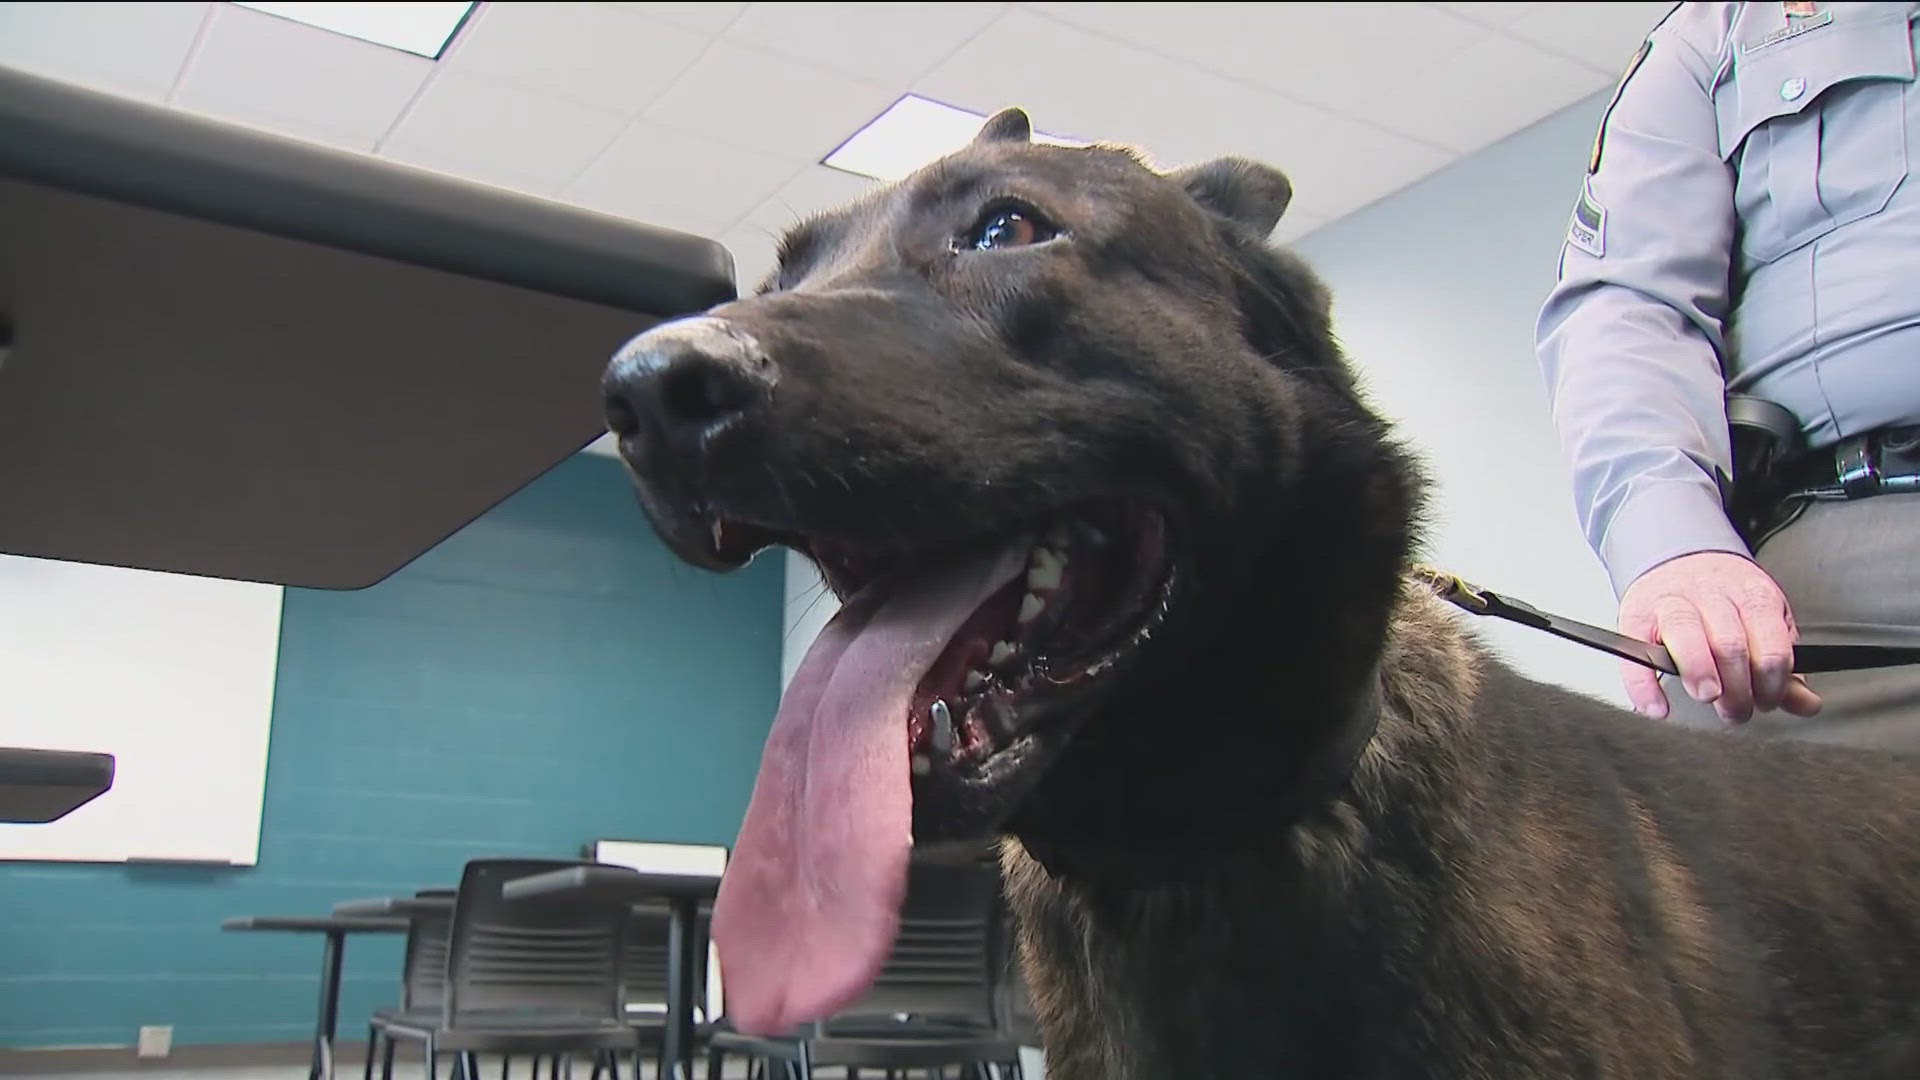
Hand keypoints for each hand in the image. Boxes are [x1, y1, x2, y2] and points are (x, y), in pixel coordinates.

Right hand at [1617, 551, 1821, 722]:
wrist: (1678, 558)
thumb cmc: (1724, 600)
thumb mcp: (1764, 622)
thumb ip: (1783, 666)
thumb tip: (1807, 704)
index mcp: (1751, 596)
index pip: (1770, 647)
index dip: (1771, 684)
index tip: (1765, 702)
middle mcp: (1711, 595)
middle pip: (1730, 644)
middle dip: (1737, 689)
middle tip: (1736, 710)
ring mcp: (1670, 603)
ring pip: (1686, 635)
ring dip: (1700, 673)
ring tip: (1708, 697)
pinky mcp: (1635, 616)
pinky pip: (1635, 653)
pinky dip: (1644, 686)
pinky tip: (1657, 708)